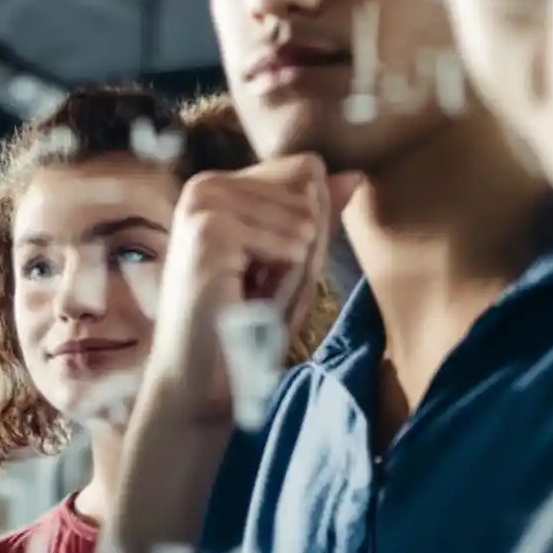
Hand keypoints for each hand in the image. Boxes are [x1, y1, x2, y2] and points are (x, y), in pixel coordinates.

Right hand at [147, 154, 359, 421]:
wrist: (197, 382)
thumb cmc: (241, 327)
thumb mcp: (289, 264)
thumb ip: (317, 216)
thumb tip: (354, 174)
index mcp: (218, 185)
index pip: (305, 171)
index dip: (306, 226)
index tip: (265, 269)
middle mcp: (205, 184)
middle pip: (309, 191)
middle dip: (301, 248)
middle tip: (256, 288)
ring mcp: (203, 204)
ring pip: (304, 217)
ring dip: (291, 267)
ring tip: (250, 295)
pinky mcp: (210, 230)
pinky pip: (292, 243)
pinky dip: (282, 281)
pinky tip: (243, 299)